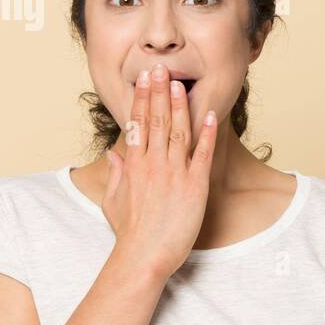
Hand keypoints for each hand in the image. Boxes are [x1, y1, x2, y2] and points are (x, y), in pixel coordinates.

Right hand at [101, 62, 218, 280]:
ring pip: (177, 131)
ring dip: (179, 106)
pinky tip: (210, 115)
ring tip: (181, 84)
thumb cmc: (129, 233)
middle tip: (161, 68)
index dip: (142, 97)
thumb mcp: (113, 201)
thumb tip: (114, 154)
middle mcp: (152, 164)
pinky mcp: (194, 186)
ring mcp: (174, 174)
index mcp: (133, 165)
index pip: (137, 123)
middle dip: (158, 92)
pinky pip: (202, 154)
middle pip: (155, 120)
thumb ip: (115, 174)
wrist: (143, 256)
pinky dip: (206, 134)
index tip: (145, 78)